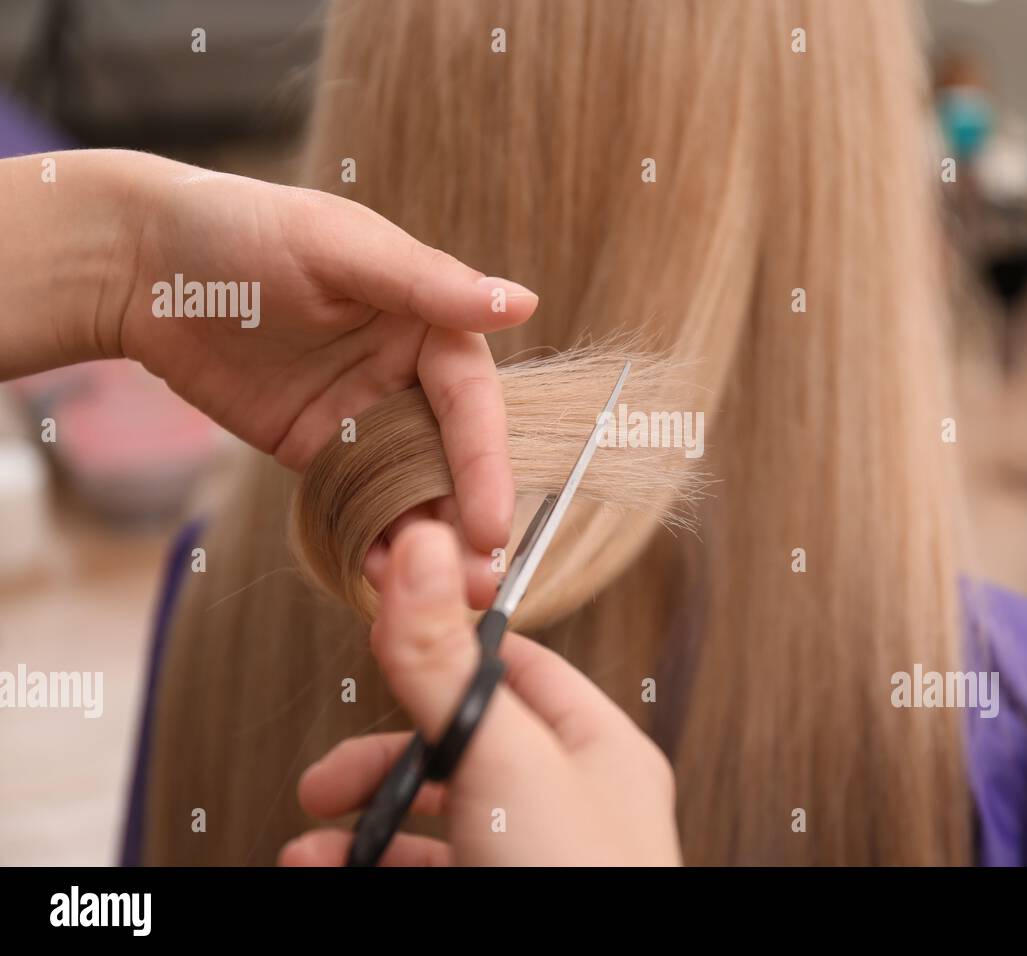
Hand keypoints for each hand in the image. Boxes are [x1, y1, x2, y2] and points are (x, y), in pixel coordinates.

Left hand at [0, 149, 533, 561]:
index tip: (491, 524)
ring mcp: (363, 416)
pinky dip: (371, 541)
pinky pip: (355, 501)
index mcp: (426, 322)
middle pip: (452, 457)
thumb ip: (428, 284)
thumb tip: (525, 301)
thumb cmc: (242, 228)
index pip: (472, 402)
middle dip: (467, 521)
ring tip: (435, 600)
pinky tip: (380, 580)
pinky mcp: (318, 449)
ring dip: (426, 543)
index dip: (485, 464)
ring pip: (410, 488)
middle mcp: (406, 373)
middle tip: (476, 585)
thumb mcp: (339, 246)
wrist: (138, 263)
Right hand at [279, 521, 682, 866]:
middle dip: (379, 759)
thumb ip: (446, 659)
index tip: (378, 647)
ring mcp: (535, 861)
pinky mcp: (499, 902)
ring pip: (435, 825)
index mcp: (597, 748)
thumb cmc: (568, 878)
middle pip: (460, 750)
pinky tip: (325, 873)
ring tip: (307, 843)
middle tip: (321, 781)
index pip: (518, 669)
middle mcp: (571, 805)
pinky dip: (371, 868)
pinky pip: (428, 874)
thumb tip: (419, 539)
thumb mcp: (500, 754)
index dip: (445, 651)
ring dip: (362, 827)